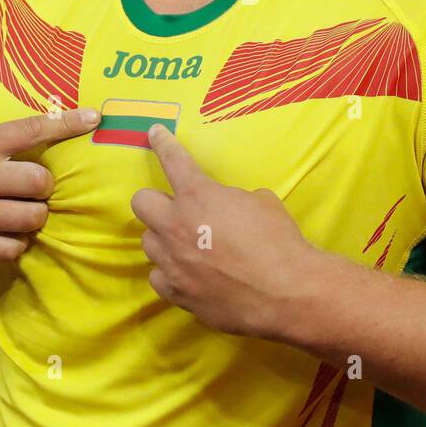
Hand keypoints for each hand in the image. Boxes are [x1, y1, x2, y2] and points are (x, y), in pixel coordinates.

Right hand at [0, 107, 98, 261]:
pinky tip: (6, 234)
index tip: (96, 117)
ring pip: (31, 218)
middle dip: (44, 186)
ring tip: (21, 212)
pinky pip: (10, 248)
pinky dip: (16, 243)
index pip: (31, 129)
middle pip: (40, 182)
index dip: (67, 122)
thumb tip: (35, 139)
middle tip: (32, 188)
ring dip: (34, 216)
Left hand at [130, 123, 320, 338]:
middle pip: (141, 202)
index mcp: (198, 195)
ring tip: (186, 245)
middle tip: (175, 209)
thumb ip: (233, 199)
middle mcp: (176, 225)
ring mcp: (172, 262)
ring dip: (164, 239)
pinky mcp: (177, 293)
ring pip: (148, 242)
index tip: (154, 133)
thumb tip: (228, 208)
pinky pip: (158, 277)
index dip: (162, 143)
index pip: (173, 160)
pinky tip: (188, 273)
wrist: (285, 293)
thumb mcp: (261, 202)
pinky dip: (171, 273)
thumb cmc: (278, 241)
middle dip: (156, 202)